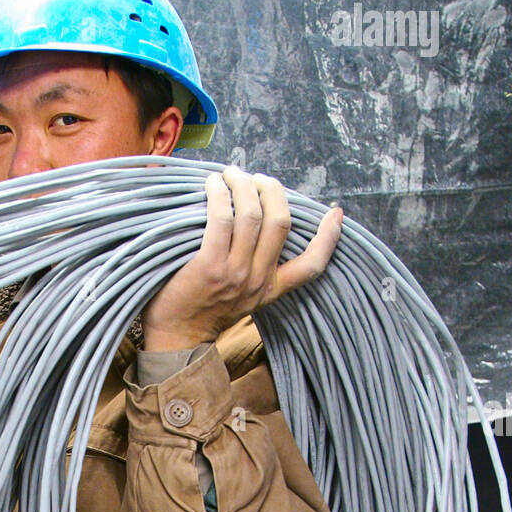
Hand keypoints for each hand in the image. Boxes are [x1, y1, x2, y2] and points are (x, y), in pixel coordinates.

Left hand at [141, 166, 342, 351]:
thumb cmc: (202, 308)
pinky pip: (222, 219)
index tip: (335, 214)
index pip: (311, 266)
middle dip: (270, 189)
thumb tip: (257, 223)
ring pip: (252, 214)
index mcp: (270, 288)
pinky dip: (219, 194)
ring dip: (242, 185)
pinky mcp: (210, 266)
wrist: (175, 336)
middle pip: (279, 221)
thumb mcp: (241, 297)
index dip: (328, 238)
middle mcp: (258, 280)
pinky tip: (213, 184)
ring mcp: (236, 273)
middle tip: (253, 178)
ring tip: (231, 174)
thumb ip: (254, 267)